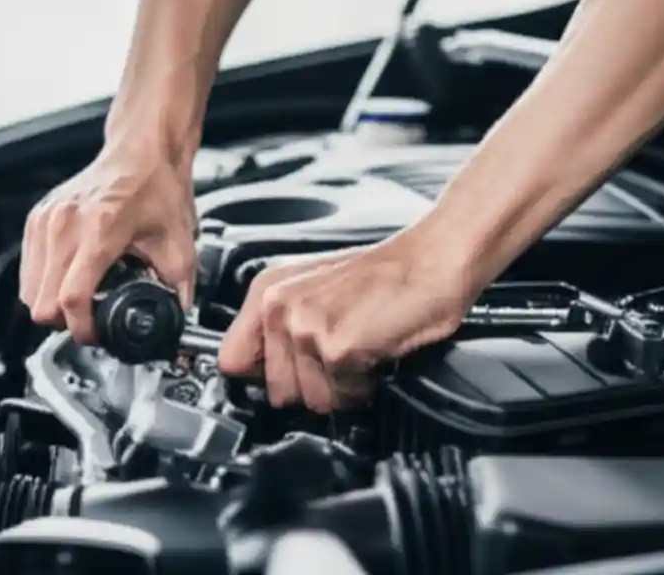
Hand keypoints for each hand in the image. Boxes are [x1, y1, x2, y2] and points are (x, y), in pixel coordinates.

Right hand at [19, 143, 196, 342]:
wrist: (140, 150)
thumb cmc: (156, 187)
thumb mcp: (179, 242)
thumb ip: (179, 287)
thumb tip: (179, 319)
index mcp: (100, 230)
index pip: (72, 299)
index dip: (82, 330)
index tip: (97, 336)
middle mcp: (65, 224)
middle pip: (42, 303)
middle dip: (66, 321)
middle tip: (91, 319)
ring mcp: (46, 219)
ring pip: (29, 290)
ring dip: (52, 304)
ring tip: (82, 298)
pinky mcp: (36, 217)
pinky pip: (28, 269)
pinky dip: (45, 283)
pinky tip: (71, 278)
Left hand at [217, 228, 474, 412]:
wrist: (433, 261)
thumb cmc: (384, 279)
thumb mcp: (314, 293)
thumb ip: (280, 331)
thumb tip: (262, 378)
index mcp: (267, 291)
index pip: (230, 362)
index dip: (263, 377)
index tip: (289, 374)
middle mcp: (279, 306)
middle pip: (275, 393)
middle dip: (311, 388)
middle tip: (340, 358)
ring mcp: (306, 327)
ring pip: (311, 402)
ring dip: (341, 389)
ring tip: (360, 352)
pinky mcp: (338, 347)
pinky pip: (343, 397)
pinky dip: (364, 386)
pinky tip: (375, 354)